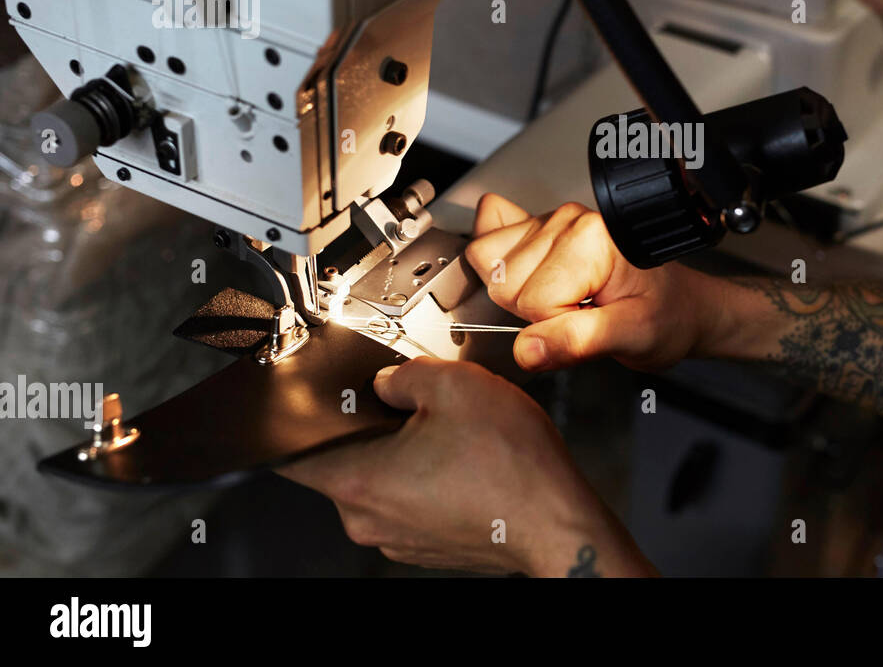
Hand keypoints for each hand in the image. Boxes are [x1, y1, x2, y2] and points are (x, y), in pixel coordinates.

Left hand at [277, 356, 652, 575]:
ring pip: (379, 479)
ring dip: (403, 452)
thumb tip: (390, 379)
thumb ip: (405, 373)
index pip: (290, 451)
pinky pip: (409, 500)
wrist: (558, 522)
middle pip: (341, 460)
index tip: (315, 398)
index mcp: (360, 480)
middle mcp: (368, 519)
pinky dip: (427, 477)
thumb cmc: (512, 468)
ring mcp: (397, 537)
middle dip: (370, 426)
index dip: (300, 415)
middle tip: (413, 404)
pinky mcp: (426, 544)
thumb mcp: (456, 386)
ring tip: (450, 432)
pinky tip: (464, 459)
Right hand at [463, 193, 713, 372]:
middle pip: (502, 281)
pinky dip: (498, 265)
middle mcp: (566, 221)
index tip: (588, 324)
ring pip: (487, 264)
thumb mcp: (635, 337)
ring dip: (518, 294)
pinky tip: (534, 277)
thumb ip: (579, 342)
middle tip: (578, 312)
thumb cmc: (666, 315)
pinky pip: (487, 239)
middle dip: (534, 312)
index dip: (555, 326)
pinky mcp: (535, 227)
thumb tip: (526, 349)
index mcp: (592, 239)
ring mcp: (548, 221)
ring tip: (564, 298)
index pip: (532, 300)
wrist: (678, 304)